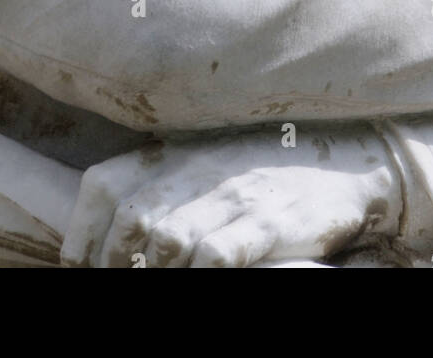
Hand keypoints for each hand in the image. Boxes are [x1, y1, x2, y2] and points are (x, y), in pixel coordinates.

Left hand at [60, 126, 400, 267]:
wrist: (349, 158)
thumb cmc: (269, 166)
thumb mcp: (210, 160)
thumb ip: (166, 181)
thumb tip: (116, 228)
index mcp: (179, 151)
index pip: (106, 185)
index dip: (84, 232)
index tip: (83, 264)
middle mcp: (201, 169)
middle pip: (132, 218)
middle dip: (115, 261)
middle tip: (122, 279)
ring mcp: (236, 195)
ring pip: (168, 239)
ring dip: (155, 270)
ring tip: (160, 281)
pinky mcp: (270, 221)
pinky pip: (217, 255)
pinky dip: (199, 273)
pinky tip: (200, 278)